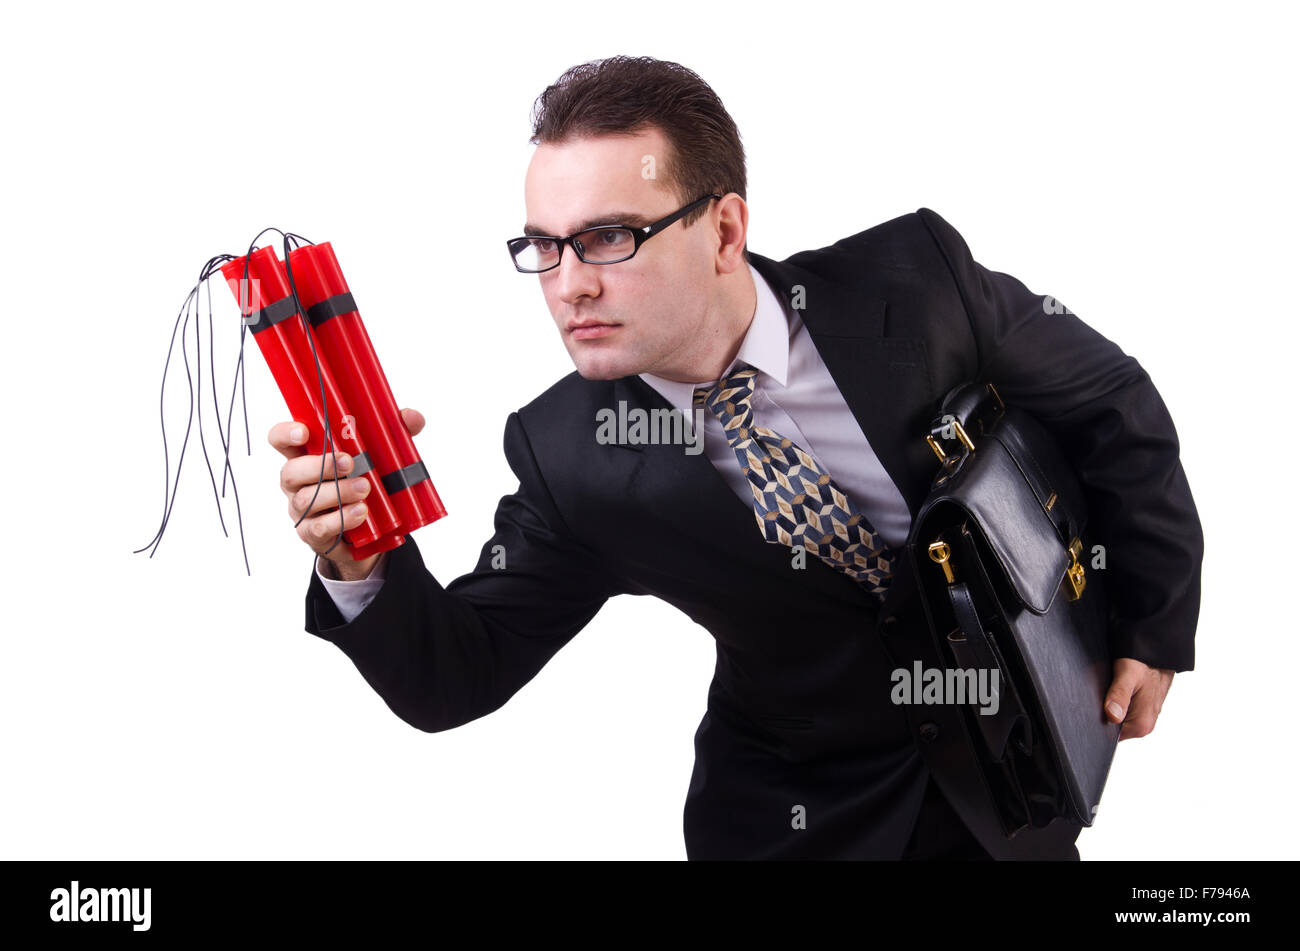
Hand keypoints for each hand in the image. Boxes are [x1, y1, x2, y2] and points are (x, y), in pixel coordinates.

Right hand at [268, 408, 425, 575]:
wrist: (368, 531)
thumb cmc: (364, 481)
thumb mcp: (380, 454)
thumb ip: (393, 432)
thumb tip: (412, 418)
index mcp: (306, 456)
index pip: (281, 440)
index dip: (285, 434)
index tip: (304, 432)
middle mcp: (297, 482)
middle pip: (290, 471)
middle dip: (319, 465)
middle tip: (349, 462)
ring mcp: (301, 509)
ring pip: (307, 500)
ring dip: (338, 492)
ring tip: (365, 489)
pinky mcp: (312, 533)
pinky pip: (319, 527)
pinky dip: (342, 519)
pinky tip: (361, 512)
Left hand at [1104, 657, 1173, 740]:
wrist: (1158, 654)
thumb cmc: (1145, 662)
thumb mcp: (1128, 674)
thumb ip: (1119, 694)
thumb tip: (1112, 716)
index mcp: (1141, 726)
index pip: (1109, 737)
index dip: (1097, 723)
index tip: (1093, 708)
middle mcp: (1143, 726)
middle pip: (1111, 729)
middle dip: (1101, 715)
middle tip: (1100, 695)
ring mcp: (1141, 718)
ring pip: (1115, 719)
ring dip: (1107, 707)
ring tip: (1107, 691)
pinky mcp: (1139, 710)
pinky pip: (1120, 711)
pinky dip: (1113, 702)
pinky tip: (1111, 691)